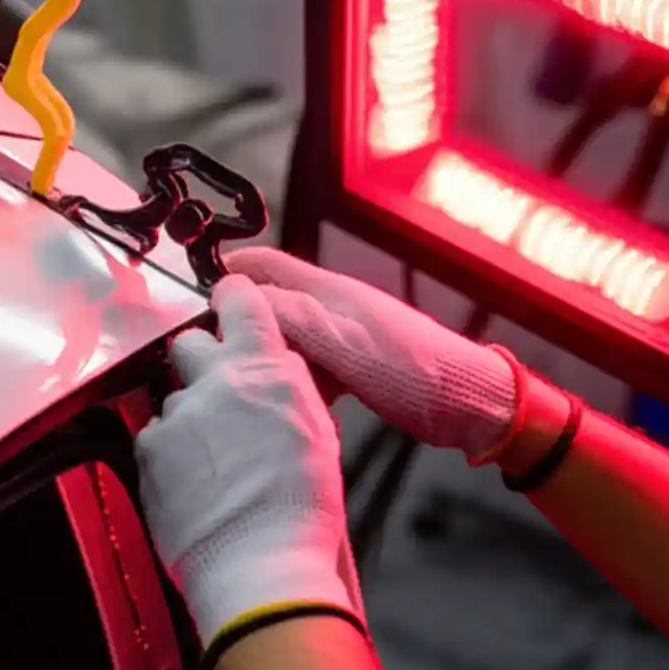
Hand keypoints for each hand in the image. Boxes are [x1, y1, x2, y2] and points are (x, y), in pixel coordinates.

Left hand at [135, 276, 364, 650]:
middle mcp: (218, 380)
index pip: (239, 300)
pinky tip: (189, 482)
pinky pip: (151, 435)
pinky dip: (164, 452)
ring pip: (170, 395)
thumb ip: (285, 389)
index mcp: (268, 369)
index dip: (229, 297)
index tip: (225, 301)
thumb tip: (272, 374)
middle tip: (214, 395)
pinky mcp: (149, 447)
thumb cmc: (302, 510)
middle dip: (196, 360)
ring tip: (208, 461)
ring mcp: (178, 413)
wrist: (262, 564)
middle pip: (188, 341)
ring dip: (184, 417)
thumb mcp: (316, 432)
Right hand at [226, 247, 519, 463]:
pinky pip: (310, 365)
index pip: (266, 265)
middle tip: (211, 351)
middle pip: (272, 303)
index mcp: (329, 293)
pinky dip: (295, 379)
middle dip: (240, 321)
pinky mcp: (356, 364)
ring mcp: (346, 335)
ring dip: (268, 355)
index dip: (228, 272)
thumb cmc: (417, 373)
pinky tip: (293, 404)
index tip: (193, 293)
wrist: (475, 404)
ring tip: (245, 383)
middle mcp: (334, 307)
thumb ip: (296, 320)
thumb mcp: (348, 347)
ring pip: (289, 338)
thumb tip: (243, 299)